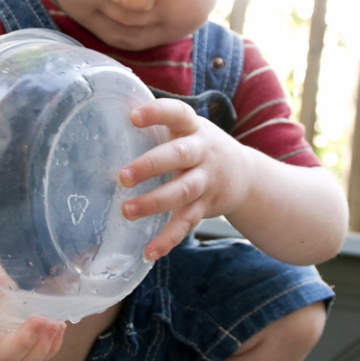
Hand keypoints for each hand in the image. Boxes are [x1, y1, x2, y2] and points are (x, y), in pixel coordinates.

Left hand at [118, 99, 247, 260]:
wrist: (247, 176)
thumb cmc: (201, 147)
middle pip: (179, 156)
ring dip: (154, 202)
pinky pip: (186, 224)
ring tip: (127, 211)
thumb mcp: (188, 129)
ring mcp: (206, 181)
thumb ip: (159, 123)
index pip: (178, 113)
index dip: (157, 113)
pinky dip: (168, 239)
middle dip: (150, 166)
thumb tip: (112, 108)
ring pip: (182, 192)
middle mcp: (203, 152)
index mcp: (193, 128)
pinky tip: (149, 252)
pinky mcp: (206, 208)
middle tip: (122, 176)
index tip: (133, 117)